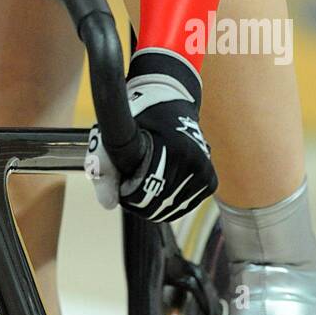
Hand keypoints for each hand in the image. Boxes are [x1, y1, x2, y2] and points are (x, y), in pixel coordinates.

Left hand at [85, 49, 216, 221]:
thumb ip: (105, 169)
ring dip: (155, 202)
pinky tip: (164, 181)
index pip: (143, 194)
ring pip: (171, 211)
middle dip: (139, 200)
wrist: (170, 103)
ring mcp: (205, 172)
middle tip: (132, 179)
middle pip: (158, 206)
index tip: (121, 177)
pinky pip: (184, 207)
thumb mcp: (115, 136)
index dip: (125, 192)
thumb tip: (109, 205)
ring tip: (148, 177)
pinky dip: (170, 201)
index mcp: (173, 148)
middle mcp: (194, 161)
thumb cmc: (137, 119)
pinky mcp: (210, 181)